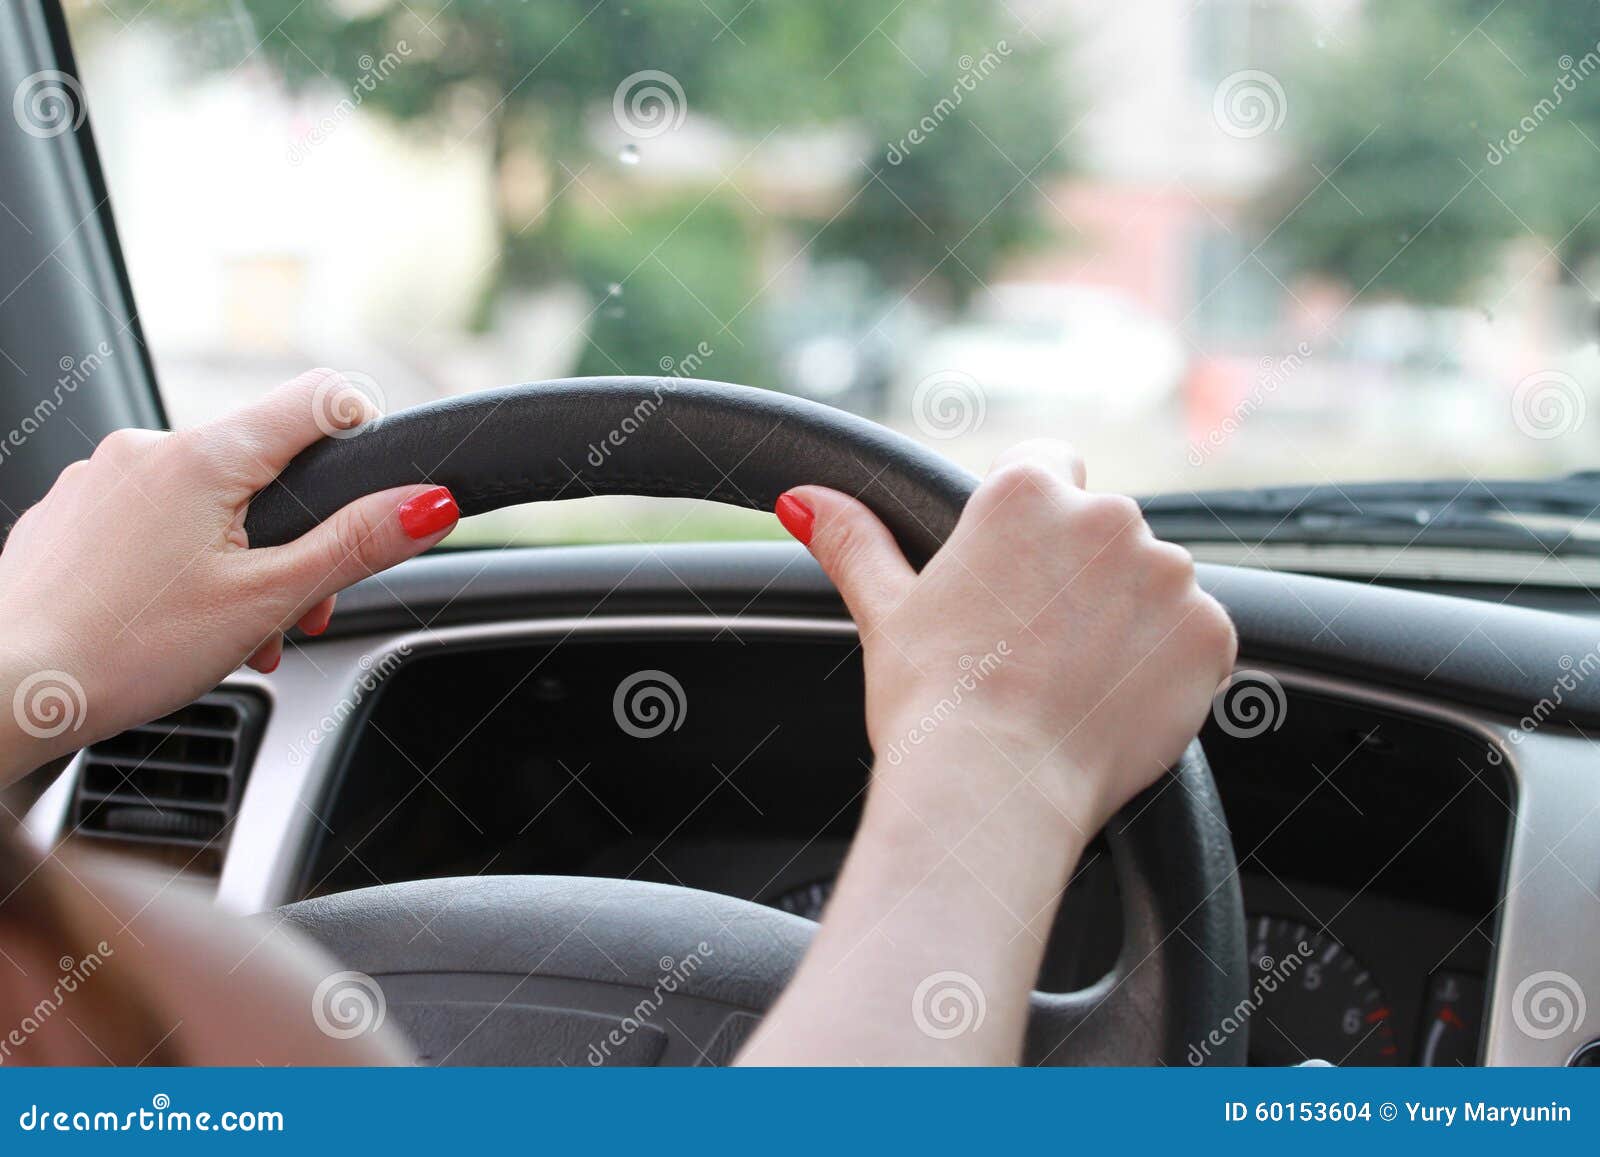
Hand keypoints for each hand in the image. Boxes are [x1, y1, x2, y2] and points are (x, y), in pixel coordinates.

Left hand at [0, 369, 459, 781]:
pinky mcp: (68, 516)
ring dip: (241, 561)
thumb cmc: (120, 651)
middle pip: (263, 468)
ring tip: (230, 635)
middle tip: (293, 614)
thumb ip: (356, 544)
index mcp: (202, 457)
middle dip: (295, 540)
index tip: (377, 484)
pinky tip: (173, 623)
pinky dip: (181, 565)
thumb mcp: (266, 600)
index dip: (364, 430)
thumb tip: (429, 503)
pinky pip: (151, 520)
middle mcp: (145, 449)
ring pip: (207, 501)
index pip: (317, 399)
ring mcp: (98, 479)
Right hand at [776, 438, 1235, 838]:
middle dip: (1078, 575)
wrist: (994, 790)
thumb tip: (804, 500)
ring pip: (1153, 582)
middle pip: (1102, 528)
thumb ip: (855, 542)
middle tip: (1033, 644)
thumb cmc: (934, 701)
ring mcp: (1169, 577)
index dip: (1030, 523)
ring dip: (1127, 616)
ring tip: (1073, 679)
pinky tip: (1114, 699)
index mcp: (1028, 494)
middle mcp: (1108, 518)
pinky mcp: (1209, 636)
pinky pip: (1194, 636)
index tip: (1015, 575)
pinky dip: (1166, 663)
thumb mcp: (887, 612)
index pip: (1049, 466)